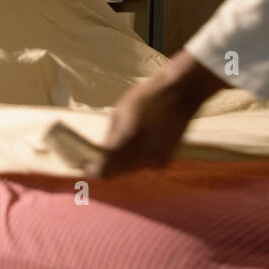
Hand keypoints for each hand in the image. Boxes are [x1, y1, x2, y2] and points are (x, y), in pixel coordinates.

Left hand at [96, 50, 226, 177]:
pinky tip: (139, 145)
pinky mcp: (166, 160)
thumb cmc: (146, 98)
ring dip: (121, 164)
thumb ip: (110, 137)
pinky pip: (144, 166)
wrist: (181, 94)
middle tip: (99, 156)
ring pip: (130, 171)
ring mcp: (155, 161)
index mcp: (127, 143)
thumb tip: (100, 153)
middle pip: (116, 174)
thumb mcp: (119, 112)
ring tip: (120, 146)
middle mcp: (142, 157)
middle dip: (107, 166)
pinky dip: (137, 160)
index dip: (94, 169)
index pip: (104, 170)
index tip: (87, 164)